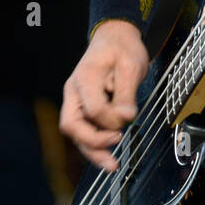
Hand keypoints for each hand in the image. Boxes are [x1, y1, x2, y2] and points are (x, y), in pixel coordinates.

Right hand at [59, 20, 149, 171]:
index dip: (111, 118)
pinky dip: (95, 145)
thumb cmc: (122, 48)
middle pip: (72, 126)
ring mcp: (76, 101)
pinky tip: (108, 156)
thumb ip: (127, 92)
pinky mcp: (83, 108)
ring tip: (112, 165)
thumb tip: (126, 117)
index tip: (129, 115)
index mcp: (84, 78)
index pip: (92, 108)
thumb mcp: (131, 65)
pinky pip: (84, 131)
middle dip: (93, 143)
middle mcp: (74, 92)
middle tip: (116, 147)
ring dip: (93, 151)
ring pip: (76, 134)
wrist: (114, 38)